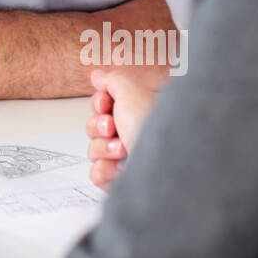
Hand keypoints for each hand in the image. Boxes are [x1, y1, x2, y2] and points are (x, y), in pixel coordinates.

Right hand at [86, 67, 161, 188]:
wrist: (164, 165)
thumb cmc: (151, 127)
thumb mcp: (130, 90)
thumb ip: (111, 80)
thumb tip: (98, 75)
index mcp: (136, 113)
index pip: (102, 106)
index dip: (99, 104)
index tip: (106, 104)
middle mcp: (131, 135)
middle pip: (93, 127)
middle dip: (99, 126)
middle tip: (113, 127)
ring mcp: (126, 160)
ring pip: (93, 150)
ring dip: (104, 148)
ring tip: (122, 149)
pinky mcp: (121, 181)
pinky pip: (96, 173)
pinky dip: (104, 169)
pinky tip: (119, 167)